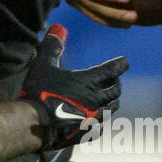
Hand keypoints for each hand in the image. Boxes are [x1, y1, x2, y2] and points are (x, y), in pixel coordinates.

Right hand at [20, 24, 127, 150]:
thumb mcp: (43, 65)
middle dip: (116, 83)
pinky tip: (98, 119)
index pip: (113, 69)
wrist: (36, 124)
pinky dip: (102, 119)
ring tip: (109, 98)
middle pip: (116, 90)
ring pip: (112, 108)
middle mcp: (97, 100)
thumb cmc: (40, 92)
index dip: (121, 64)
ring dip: (112, 101)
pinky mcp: (88, 133)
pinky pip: (102, 126)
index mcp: (90, 81)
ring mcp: (94, 118)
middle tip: (115, 79)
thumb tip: (58, 28)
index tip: (125, 61)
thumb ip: (52, 46)